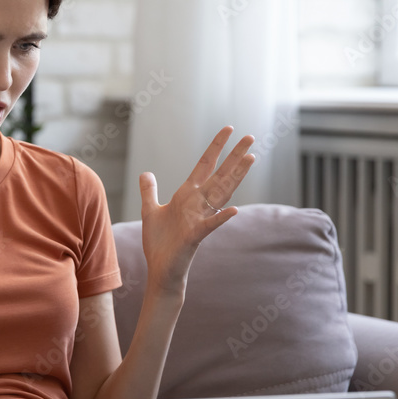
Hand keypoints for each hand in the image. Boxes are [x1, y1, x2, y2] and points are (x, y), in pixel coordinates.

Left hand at [138, 126, 254, 294]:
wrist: (161, 269)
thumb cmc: (159, 243)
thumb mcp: (150, 211)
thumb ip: (149, 191)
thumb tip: (146, 173)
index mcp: (187, 195)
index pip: (205, 165)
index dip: (216, 147)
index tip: (229, 129)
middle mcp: (198, 203)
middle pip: (220, 175)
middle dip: (234, 156)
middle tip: (251, 137)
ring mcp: (200, 218)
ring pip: (222, 194)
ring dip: (236, 176)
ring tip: (251, 159)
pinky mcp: (196, 236)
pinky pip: (211, 224)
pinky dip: (221, 217)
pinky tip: (234, 209)